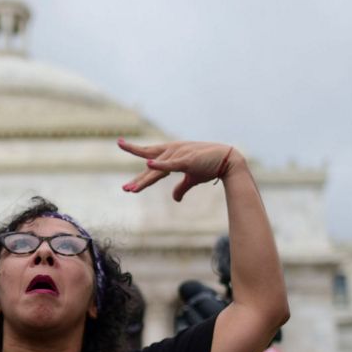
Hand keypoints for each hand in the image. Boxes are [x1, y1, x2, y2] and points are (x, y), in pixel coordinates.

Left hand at [119, 139, 241, 201]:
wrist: (227, 160)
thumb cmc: (209, 166)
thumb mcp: (192, 179)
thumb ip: (181, 187)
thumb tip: (175, 198)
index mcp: (171, 156)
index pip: (151, 167)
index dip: (141, 179)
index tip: (129, 188)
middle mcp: (172, 153)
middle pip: (149, 165)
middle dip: (137, 179)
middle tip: (124, 190)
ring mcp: (179, 155)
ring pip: (157, 169)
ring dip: (144, 180)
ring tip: (131, 190)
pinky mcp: (187, 160)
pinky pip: (171, 163)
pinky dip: (160, 163)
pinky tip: (148, 163)